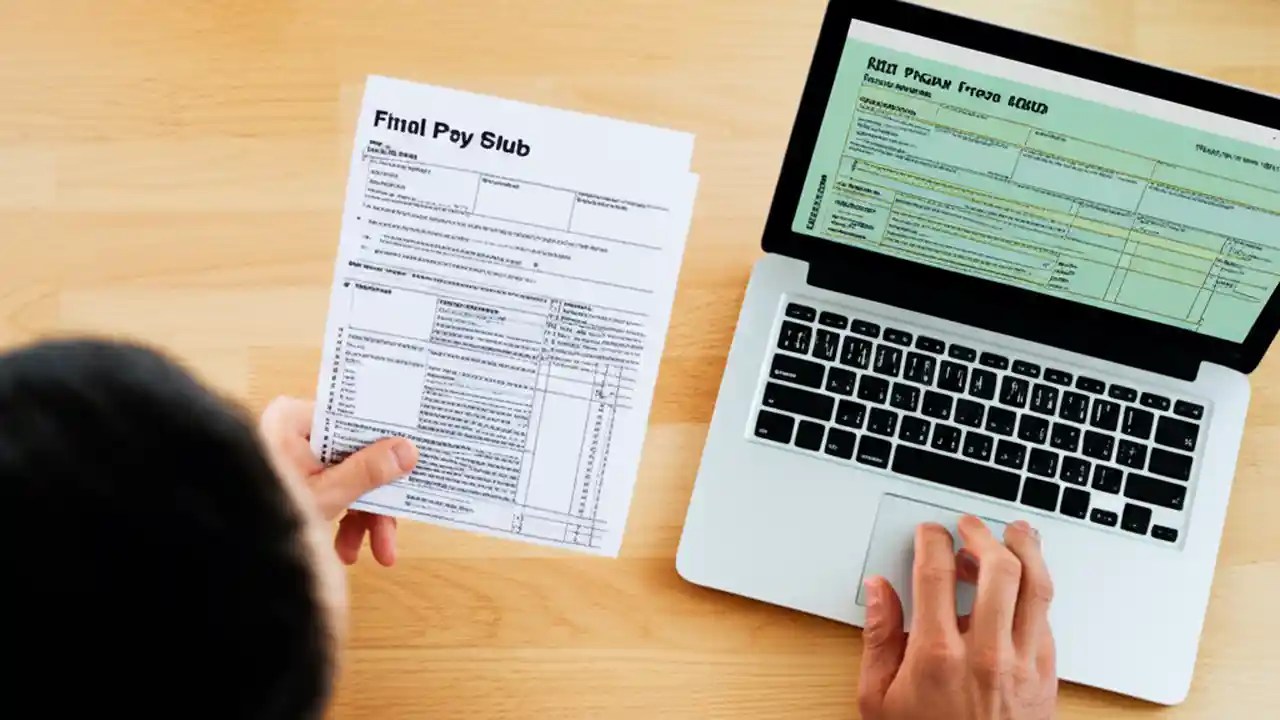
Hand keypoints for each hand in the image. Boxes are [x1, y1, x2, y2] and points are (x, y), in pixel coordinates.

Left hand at [259, 396, 417, 566]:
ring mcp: (293, 455)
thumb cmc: (264, 513)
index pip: (354, 421)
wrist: (225, 546)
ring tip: (364, 553)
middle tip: (389, 533)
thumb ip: (368, 471)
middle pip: (353, 455)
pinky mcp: (294, 476)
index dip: (385, 442)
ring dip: (360, 517)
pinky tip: (344, 549)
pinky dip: (341, 517)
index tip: (410, 459)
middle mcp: (293, 431)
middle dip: (372, 501)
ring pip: (345, 477)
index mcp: (294, 419)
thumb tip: (406, 451)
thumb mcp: (327, 494)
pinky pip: (330, 489)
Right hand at [858, 516, 1056, 719]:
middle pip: (999, 568)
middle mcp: (987, 654)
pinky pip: (1047, 619)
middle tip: (969, 525)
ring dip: (1027, 551)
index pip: (937, 572)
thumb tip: (879, 590)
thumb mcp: (878, 699)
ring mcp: (1023, 665)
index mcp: (937, 655)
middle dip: (983, 534)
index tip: (928, 532)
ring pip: (1038, 588)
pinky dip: (1036, 592)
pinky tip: (1023, 583)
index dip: (932, 540)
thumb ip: (878, 638)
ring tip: (1017, 532)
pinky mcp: (1047, 677)